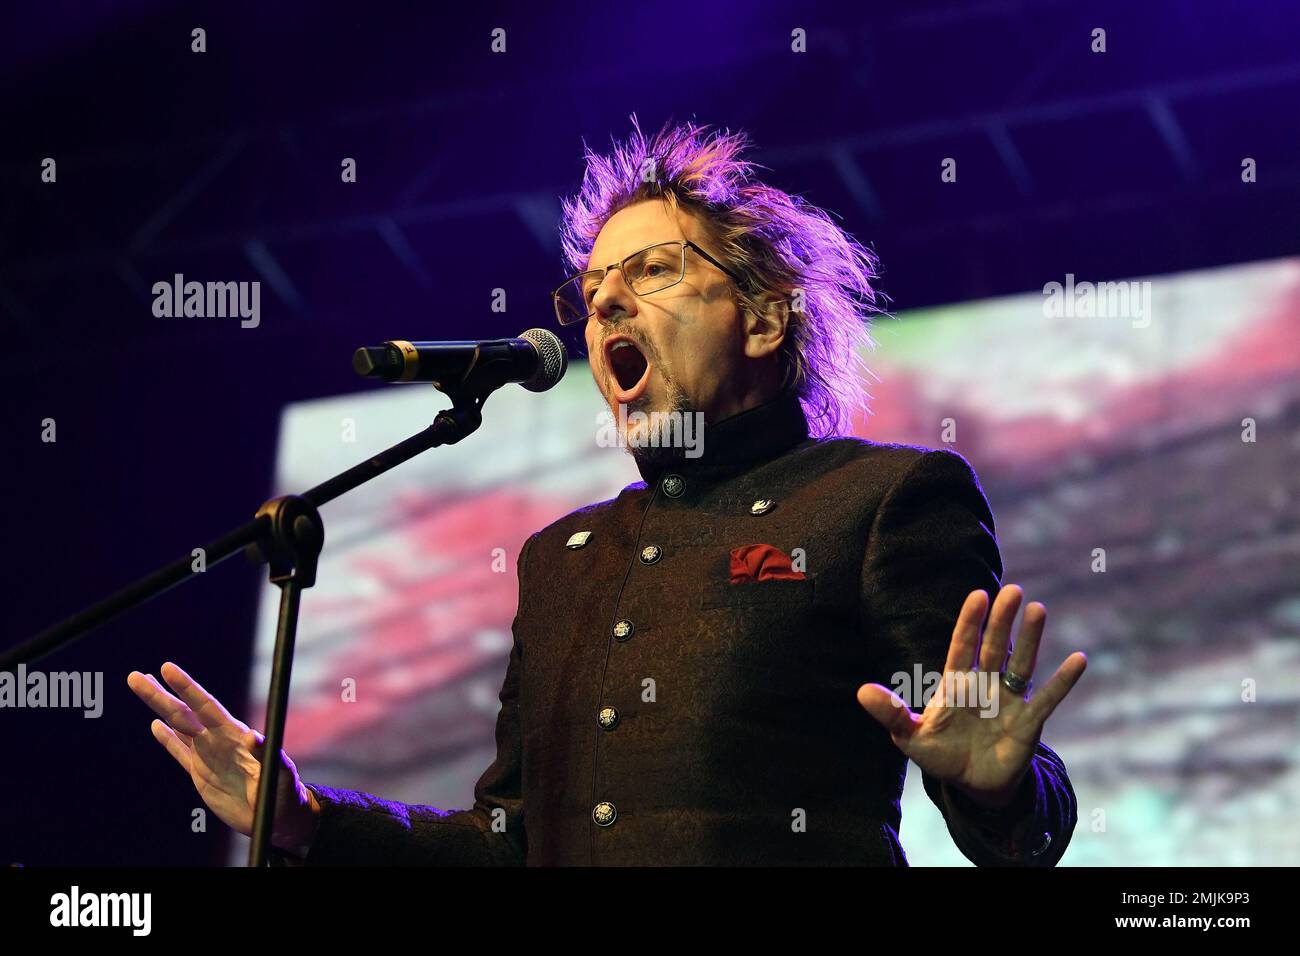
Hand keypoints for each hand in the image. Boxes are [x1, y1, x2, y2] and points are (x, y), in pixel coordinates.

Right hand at [127, 661, 318, 850]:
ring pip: (177, 726)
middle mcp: (218, 739)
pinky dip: (167, 739)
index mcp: (234, 735)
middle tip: (136, 675)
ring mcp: (208, 754)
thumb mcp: (279, 774)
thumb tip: (252, 736)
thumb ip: (267, 755)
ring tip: (142, 687)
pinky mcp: (200, 774)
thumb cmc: (283, 793)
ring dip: (159, 707)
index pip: (206, 706)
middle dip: (160, 694)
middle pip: (184, 712)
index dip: (187, 688)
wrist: (275, 817)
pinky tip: (155, 725)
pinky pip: (179, 752)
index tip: (167, 669)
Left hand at [856, 584, 1086, 805]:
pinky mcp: (1029, 723)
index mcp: (957, 684)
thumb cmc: (940, 754)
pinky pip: (1048, 699)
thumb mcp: (910, 736)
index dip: (970, 622)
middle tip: (1014, 591)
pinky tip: (1078, 659)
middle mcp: (985, 685)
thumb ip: (891, 713)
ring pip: (1022, 665)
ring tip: (1039, 610)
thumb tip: (861, 691)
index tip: (979, 595)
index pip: (963, 645)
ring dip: (1031, 640)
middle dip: (1003, 621)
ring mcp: (1009, 702)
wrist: (971, 785)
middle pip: (995, 647)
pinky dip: (1063, 682)